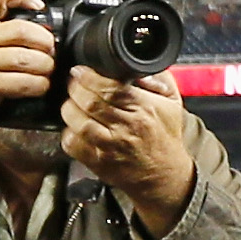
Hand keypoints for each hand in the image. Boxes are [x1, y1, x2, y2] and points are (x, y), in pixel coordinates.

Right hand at [0, 0, 55, 114]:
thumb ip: (3, 33)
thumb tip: (43, 31)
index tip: (40, 5)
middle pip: (21, 30)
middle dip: (45, 41)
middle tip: (51, 51)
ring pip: (25, 58)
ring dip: (45, 66)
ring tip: (46, 71)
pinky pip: (23, 82)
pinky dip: (39, 85)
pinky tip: (39, 86)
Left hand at [61, 70, 197, 237]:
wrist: (163, 175)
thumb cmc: (165, 137)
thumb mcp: (172, 102)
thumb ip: (158, 78)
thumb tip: (134, 64)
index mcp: (145, 110)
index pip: (111, 88)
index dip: (89, 77)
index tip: (80, 71)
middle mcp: (126, 128)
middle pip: (90, 102)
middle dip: (75, 88)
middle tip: (73, 83)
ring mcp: (110, 147)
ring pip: (76, 121)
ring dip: (68, 108)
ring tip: (73, 102)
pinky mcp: (97, 162)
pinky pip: (71, 142)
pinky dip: (68, 131)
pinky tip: (76, 125)